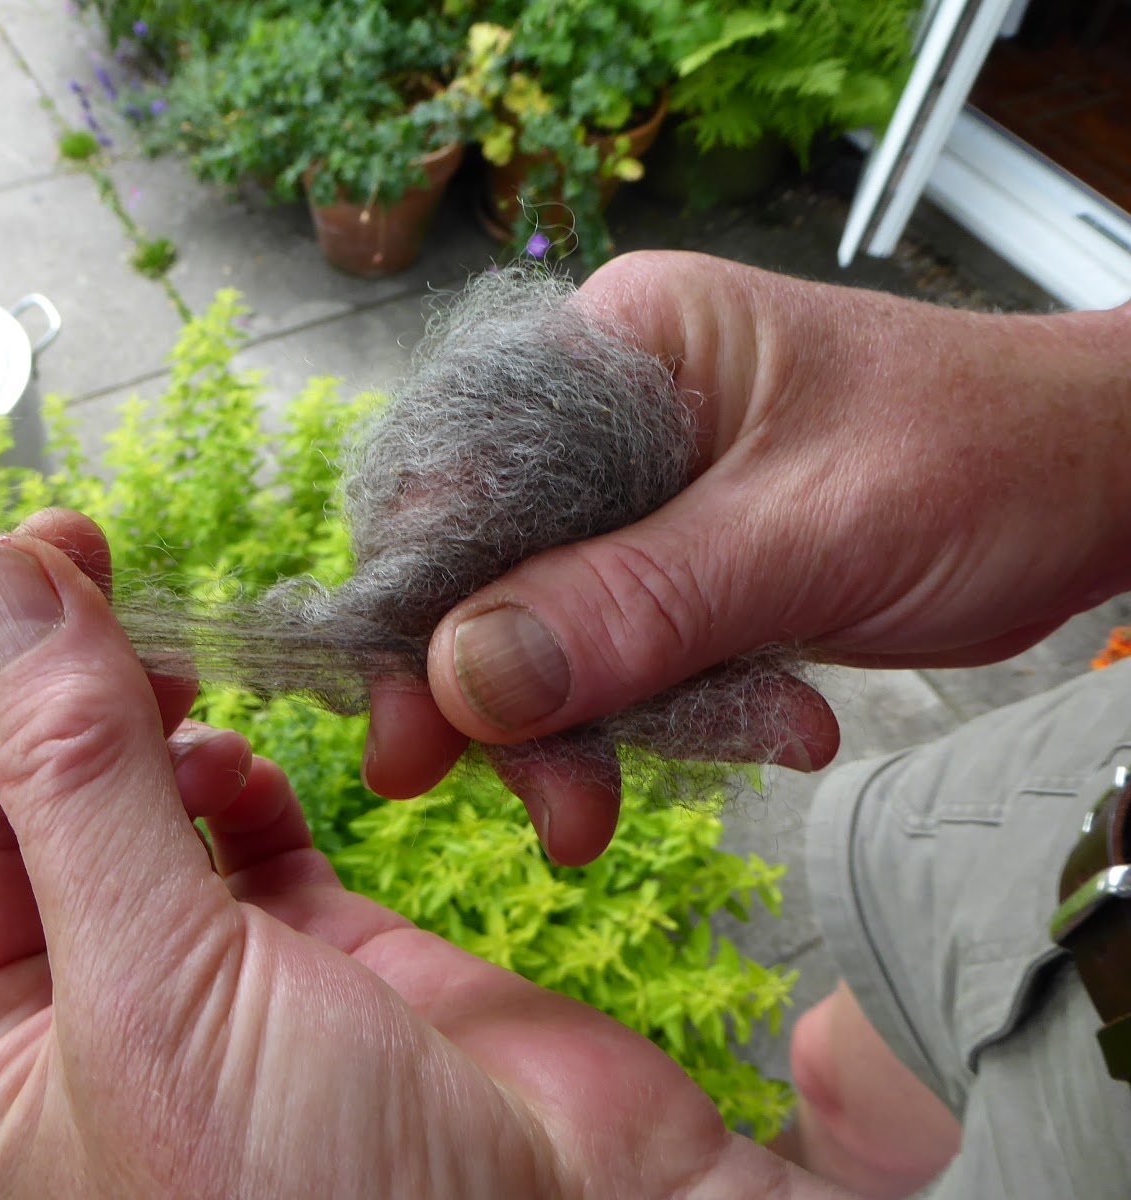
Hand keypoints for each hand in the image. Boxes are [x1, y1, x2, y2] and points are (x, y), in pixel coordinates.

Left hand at [0, 510, 811, 1199]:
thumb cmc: (326, 1198)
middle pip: (47, 808)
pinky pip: (259, 838)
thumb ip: (73, 777)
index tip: (35, 550)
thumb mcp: (153, 985)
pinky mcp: (335, 956)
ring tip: (188, 677)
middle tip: (111, 570)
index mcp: (2, 1063)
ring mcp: (222, 984)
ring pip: (151, 810)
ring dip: (156, 728)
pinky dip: (248, 778)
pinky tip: (249, 755)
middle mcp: (98, 1023)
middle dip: (69, 689)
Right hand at [367, 252, 1130, 863]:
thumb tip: (464, 680)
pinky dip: (668, 717)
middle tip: (557, 809)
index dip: (420, 607)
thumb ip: (636, 605)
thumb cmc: (983, 459)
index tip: (414, 737)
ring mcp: (639, 487)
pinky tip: (770, 728)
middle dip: (514, 695)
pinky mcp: (675, 556)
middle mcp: (606, 408)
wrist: (1096, 481)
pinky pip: (620, 652)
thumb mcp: (808, 537)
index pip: (457, 474)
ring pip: (547, 625)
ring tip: (658, 800)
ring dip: (600, 727)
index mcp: (617, 343)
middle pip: (488, 561)